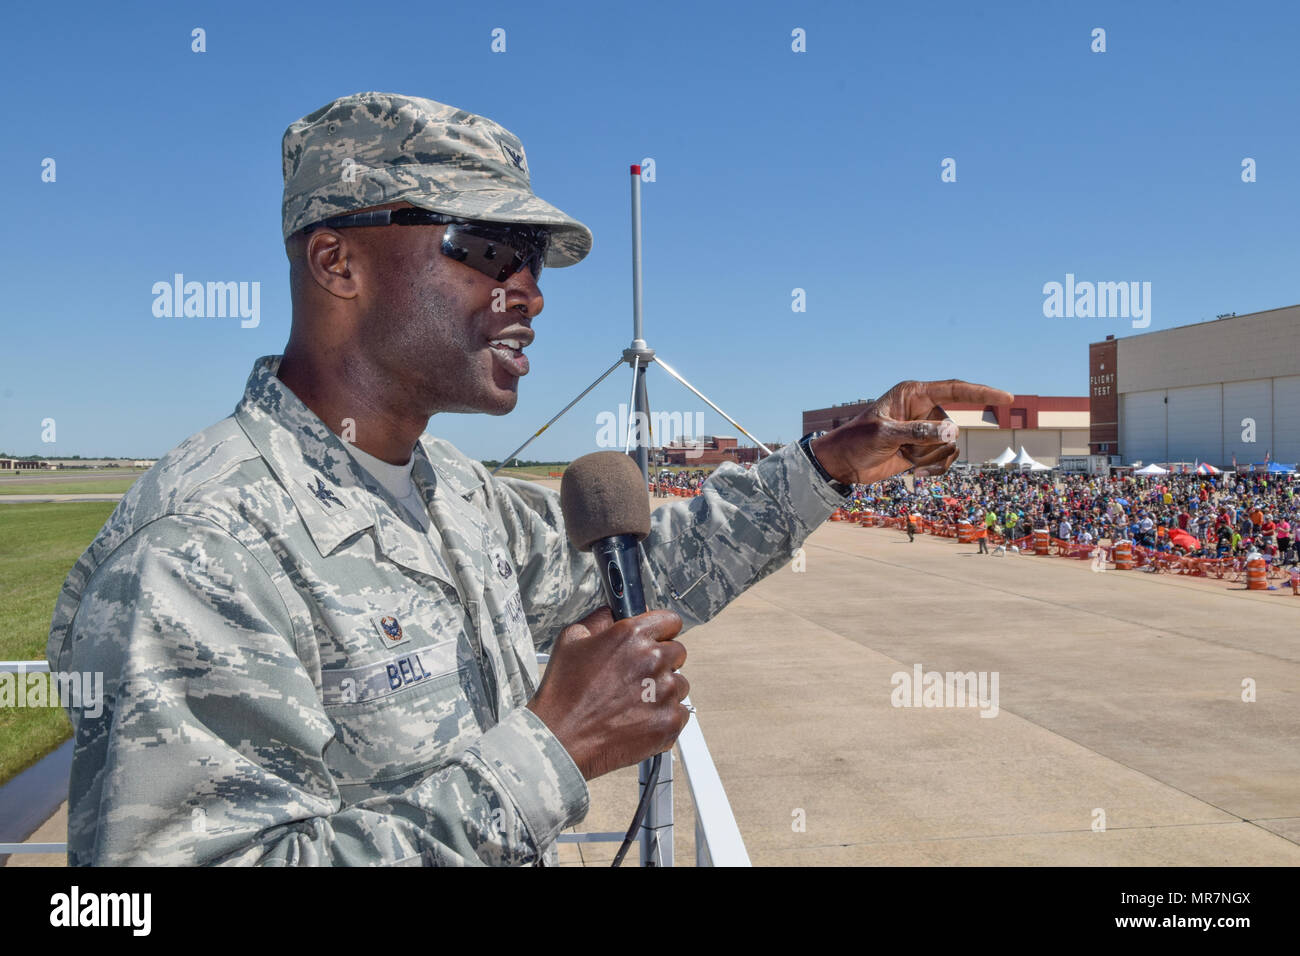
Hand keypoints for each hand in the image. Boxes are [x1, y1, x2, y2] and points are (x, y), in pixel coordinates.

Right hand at [527, 606, 688, 780]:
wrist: (561, 739)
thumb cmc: (563, 692)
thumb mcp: (571, 639)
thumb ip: (599, 619)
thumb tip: (614, 612)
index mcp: (632, 636)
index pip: (671, 621)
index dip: (662, 631)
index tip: (657, 640)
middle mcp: (653, 660)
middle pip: (678, 653)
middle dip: (662, 663)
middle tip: (637, 677)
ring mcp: (664, 692)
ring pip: (680, 684)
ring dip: (664, 690)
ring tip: (634, 702)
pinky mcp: (669, 721)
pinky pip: (681, 713)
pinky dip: (665, 717)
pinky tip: (640, 719)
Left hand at [813, 379, 1013, 485]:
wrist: (843, 464)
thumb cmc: (856, 441)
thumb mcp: (885, 435)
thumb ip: (918, 433)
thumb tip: (952, 432)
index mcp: (912, 394)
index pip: (955, 389)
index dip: (982, 392)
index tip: (1007, 397)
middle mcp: (923, 409)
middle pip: (951, 427)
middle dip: (932, 445)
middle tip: (904, 451)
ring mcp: (925, 430)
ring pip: (950, 447)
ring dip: (931, 459)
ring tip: (905, 459)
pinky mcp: (925, 449)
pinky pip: (947, 460)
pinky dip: (936, 469)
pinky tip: (916, 473)